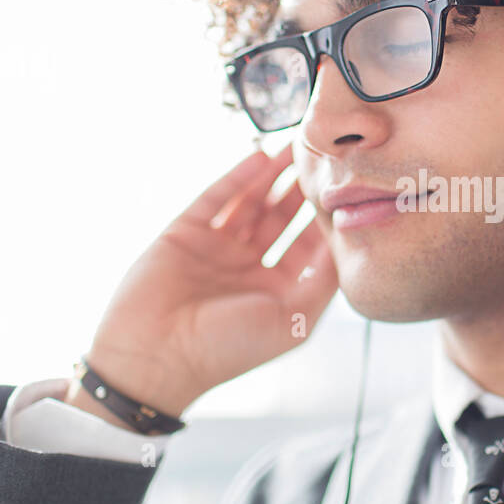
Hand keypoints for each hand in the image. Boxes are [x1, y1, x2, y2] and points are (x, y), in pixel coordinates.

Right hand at [81, 144, 337, 417]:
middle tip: (324, 159)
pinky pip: (217, 198)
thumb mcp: (292, 322)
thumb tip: (346, 243)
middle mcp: (247, 268)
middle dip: (301, 191)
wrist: (154, 357)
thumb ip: (322, 282)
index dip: (326, 221)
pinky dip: (239, 178)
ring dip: (273, 176)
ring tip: (296, 146)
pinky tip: (262, 157)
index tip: (349, 192)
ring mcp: (216, 248)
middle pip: (282, 220)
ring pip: (251, 203)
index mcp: (275, 292)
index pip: (308, 247)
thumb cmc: (227, 350)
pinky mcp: (186, 233)